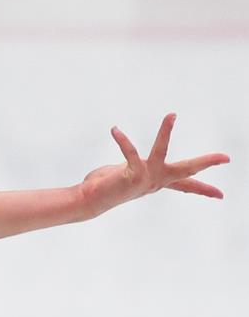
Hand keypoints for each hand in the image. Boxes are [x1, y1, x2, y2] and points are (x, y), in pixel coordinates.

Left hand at [79, 114, 226, 217]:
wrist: (89, 201)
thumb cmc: (108, 186)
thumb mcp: (129, 175)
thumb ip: (137, 167)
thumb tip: (137, 164)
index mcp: (158, 182)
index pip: (186, 185)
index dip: (204, 189)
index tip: (221, 195)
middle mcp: (155, 181)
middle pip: (186, 171)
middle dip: (207, 162)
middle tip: (226, 157)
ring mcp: (144, 179)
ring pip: (161, 152)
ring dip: (165, 132)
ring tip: (171, 115)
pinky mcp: (130, 175)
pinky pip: (130, 152)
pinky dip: (123, 140)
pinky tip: (116, 130)